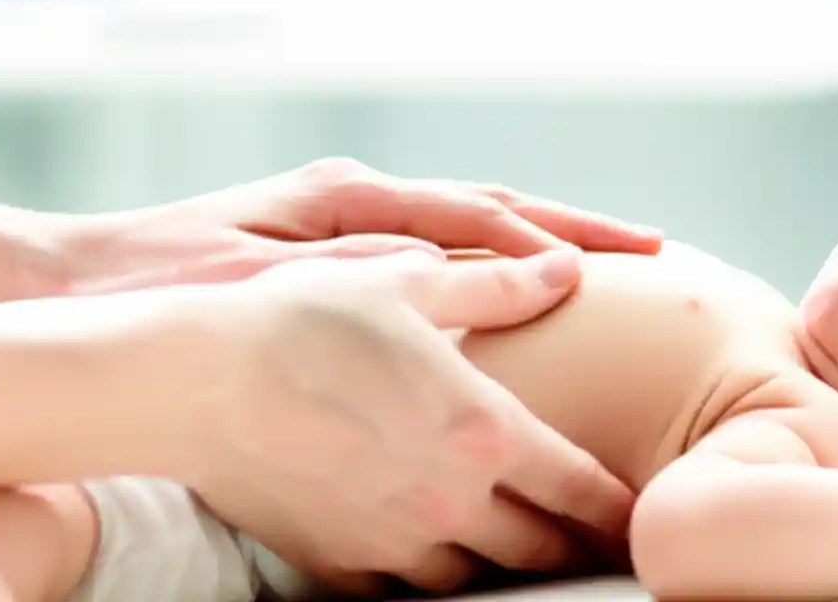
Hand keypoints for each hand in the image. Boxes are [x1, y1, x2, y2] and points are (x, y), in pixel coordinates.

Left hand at [64, 157, 661, 291]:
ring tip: (612, 260)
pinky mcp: (345, 258)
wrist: (103, 288)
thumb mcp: (271, 275)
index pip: (473, 213)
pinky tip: (527, 288)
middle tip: (649, 248)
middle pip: (490, 206)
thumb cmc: (179, 284)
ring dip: (541, 242)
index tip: (610, 266)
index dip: (546, 240)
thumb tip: (460, 266)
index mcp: (350, 201)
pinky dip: (493, 261)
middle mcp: (362, 207)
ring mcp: (358, 231)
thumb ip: (369, 271)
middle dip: (571, 228)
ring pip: (471, 227)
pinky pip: (438, 257)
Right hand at [185, 249, 633, 595]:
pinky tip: (420, 551)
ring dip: (497, 561)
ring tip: (507, 546)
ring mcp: (394, 539)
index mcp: (484, 431)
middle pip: (538, 546)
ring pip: (474, 575)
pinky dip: (420, 573)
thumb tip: (567, 268)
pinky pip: (400, 591)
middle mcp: (451, 497)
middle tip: (588, 544)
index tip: (639, 517)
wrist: (199, 381)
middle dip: (570, 547)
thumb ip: (499, 286)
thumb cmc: (305, 318)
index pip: (579, 487)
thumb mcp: (408, 281)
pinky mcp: (339, 564)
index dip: (617, 507)